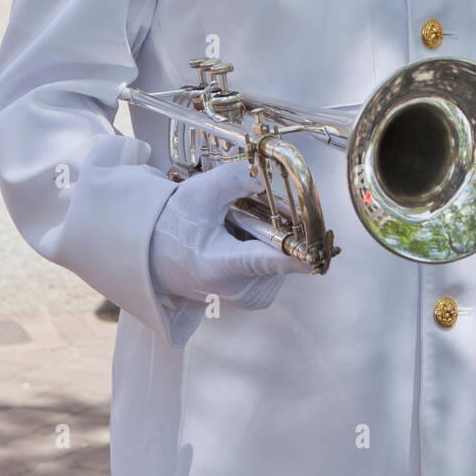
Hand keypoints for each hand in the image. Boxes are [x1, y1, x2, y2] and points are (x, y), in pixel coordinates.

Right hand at [149, 160, 312, 311]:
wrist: (156, 258)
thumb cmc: (176, 227)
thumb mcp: (200, 194)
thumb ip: (235, 179)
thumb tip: (267, 176)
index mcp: (220, 266)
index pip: (269, 261)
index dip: (298, 251)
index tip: (319, 246)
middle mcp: (239, 290)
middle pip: (281, 249)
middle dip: (276, 225)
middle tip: (247, 212)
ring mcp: (251, 298)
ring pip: (283, 255)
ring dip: (270, 237)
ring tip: (237, 229)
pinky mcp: (259, 299)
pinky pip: (277, 265)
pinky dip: (266, 249)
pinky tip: (242, 242)